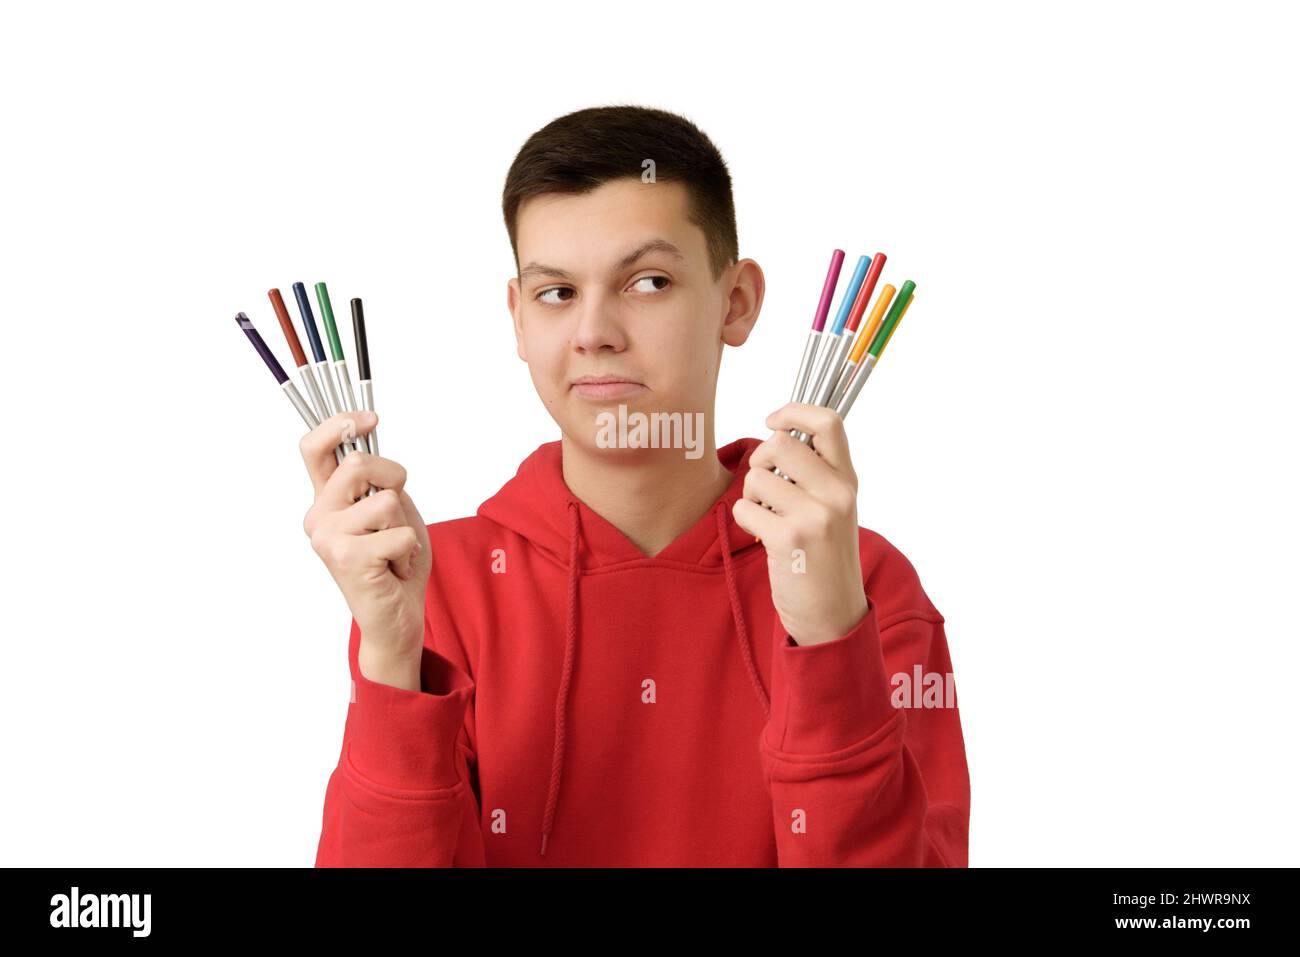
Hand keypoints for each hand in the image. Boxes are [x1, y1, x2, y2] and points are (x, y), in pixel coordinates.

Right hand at [300, 411, 431, 684]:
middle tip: (397, 513)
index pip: (313, 448)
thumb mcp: (392, 510)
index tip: (369, 419)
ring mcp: (328, 538)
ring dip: (404, 525)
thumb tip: (366, 449)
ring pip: (386, 500)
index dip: (339, 423)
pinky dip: (409, 549)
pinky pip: (400, 532)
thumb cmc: (396, 560)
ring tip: (394, 550)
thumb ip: (378, 481)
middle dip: (393, 478)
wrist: (398, 618)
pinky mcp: (348, 559)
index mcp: (326, 500)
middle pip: (358, 463)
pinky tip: (395, 568)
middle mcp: (318, 516)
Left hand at [732, 403, 868, 645]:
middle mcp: (837, 494)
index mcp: (849, 481)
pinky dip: (745, 520)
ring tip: (766, 517)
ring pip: (757, 476)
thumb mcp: (836, 510)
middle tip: (764, 483)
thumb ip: (818, 474)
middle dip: (759, 459)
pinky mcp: (789, 539)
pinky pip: (744, 508)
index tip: (773, 421)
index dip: (794, 411)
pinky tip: (761, 537)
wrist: (833, 616)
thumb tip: (780, 434)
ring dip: (750, 495)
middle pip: (781, 443)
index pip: (829, 422)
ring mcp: (815, 516)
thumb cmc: (824, 559)